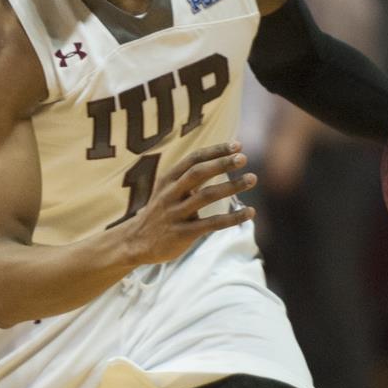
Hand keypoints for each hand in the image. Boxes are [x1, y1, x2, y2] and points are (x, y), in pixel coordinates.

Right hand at [117, 142, 256, 266]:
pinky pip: (212, 224)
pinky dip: (233, 217)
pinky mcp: (182, 233)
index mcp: (168, 180)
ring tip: (252, 179)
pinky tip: (250, 212)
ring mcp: (176, 214)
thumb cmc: (160, 212)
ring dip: (231, 186)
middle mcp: (170, 194)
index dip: (215, 150)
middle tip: (243, 158)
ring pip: (206, 196)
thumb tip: (220, 161)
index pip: (193, 159)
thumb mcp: (167, 190)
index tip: (237, 145)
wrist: (135, 242)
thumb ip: (189, 178)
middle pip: (198, 173)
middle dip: (222, 163)